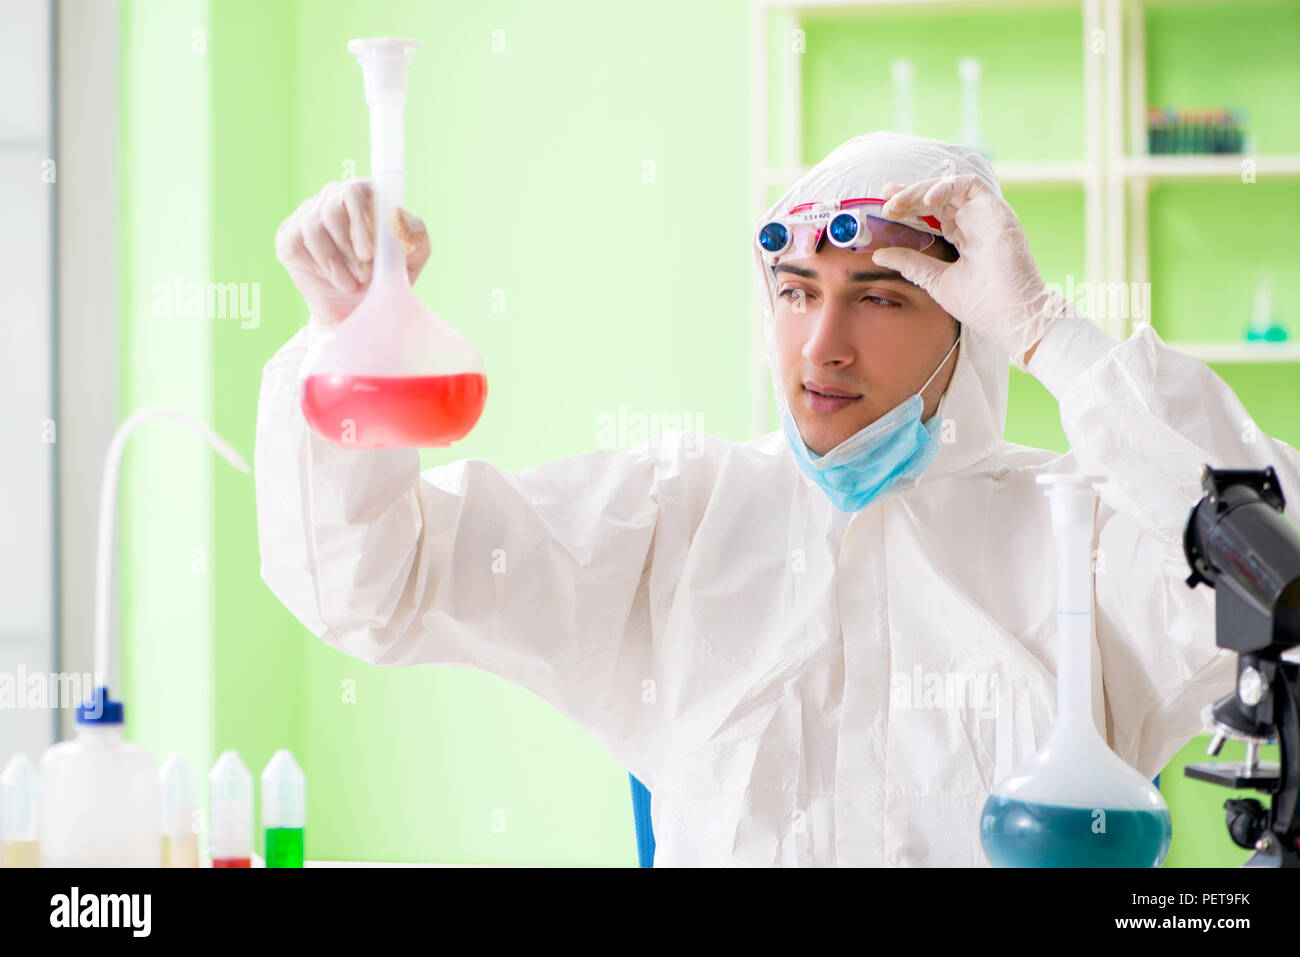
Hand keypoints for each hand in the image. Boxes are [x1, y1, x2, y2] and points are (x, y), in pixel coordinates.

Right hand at [275, 179, 430, 325]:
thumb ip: (414, 233)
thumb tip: (397, 214)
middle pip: (332, 210)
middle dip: (349, 249)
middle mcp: (333, 197)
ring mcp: (308, 215)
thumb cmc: (388, 275)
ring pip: (314, 230)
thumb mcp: (413, 256)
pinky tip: (334, 280)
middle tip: (364, 275)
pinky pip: (297, 246)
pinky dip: (320, 269)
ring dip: (336, 263)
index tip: (368, 253)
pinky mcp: (289, 237)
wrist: (359, 310)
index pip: (356, 191)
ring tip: (352, 284)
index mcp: (364, 194)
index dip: (361, 222)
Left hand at [871, 175, 1067, 367]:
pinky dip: (947, 186)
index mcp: (963, 237)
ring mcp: (985, 215)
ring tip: (898, 203)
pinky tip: (927, 200)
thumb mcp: (936, 280)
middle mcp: (974, 222)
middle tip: (886, 201)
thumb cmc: (982, 304)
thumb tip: (880, 254)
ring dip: (921, 191)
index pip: (933, 213)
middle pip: (938, 199)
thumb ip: (911, 264)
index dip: (909, 207)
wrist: (1011, 315)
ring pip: (949, 189)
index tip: (886, 208)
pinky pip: (970, 185)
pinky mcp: (997, 210)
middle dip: (909, 195)